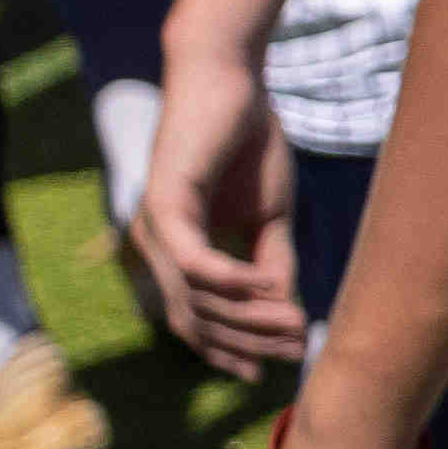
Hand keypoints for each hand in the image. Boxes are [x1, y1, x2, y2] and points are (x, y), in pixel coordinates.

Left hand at [133, 43, 304, 370]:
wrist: (230, 79)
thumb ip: (271, 260)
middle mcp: (155, 244)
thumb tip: (286, 310)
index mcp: (177, 248)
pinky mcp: (164, 203)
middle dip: (244, 341)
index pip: (195, 317)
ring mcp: (155, 226)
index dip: (231, 348)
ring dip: (246, 316)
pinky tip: (269, 286)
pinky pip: (194, 260)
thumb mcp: (269, 214)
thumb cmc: (248, 139)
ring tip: (292, 321)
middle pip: (193, 318)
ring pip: (195, 296)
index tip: (270, 369)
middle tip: (292, 349)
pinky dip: (231, 279)